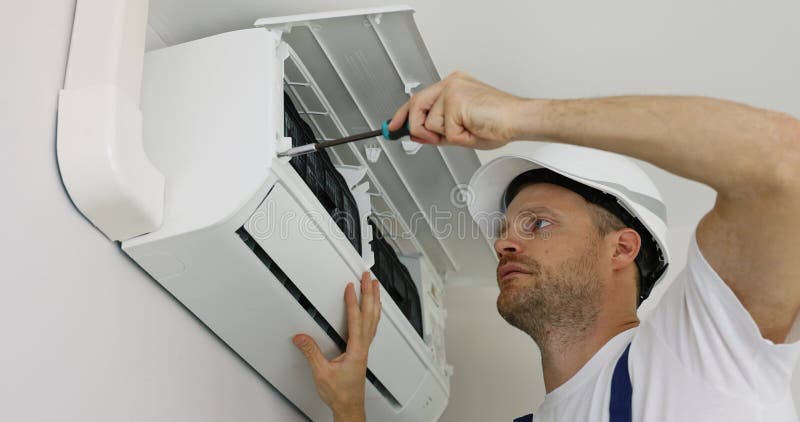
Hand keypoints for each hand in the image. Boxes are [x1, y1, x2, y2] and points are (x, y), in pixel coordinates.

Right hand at [292, 272, 381, 420]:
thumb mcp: (321, 373)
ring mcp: (364, 349)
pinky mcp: (362, 351)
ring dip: (375, 301)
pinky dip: (373, 313)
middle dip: (370, 294)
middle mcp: (363, 347)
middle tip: (369, 278)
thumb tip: (301, 337)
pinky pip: (372, 327)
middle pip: (371, 315)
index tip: (351, 287)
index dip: (353, 302)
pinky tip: (372, 309)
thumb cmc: (340, 393)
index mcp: (356, 349)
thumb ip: (311, 353)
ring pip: (374, 320)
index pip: (356, 320)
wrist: (349, 406)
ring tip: (375, 287)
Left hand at [389, 71, 525, 149]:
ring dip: (448, 135)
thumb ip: (437, 130)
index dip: (403, 114)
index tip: (393, 126)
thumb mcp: (461, 129)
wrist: (518, 119)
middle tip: (431, 138)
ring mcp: (452, 90)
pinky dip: (458, 137)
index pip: (419, 98)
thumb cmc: (499, 123)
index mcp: (453, 85)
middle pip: (416, 106)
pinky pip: (444, 131)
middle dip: (417, 128)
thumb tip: (416, 134)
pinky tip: (473, 128)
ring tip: (468, 128)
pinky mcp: (455, 100)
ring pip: (430, 123)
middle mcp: (451, 83)